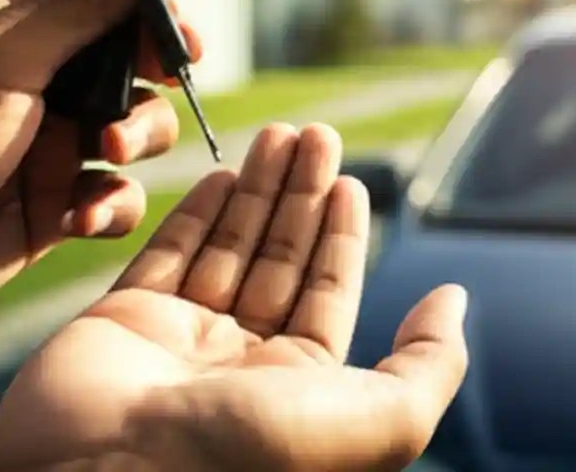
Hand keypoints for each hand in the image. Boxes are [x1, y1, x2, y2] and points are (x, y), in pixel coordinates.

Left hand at [0, 0, 202, 320]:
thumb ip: (74, 6)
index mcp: (13, 20)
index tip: (168, 10)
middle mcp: (40, 74)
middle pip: (132, 46)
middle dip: (158, 63)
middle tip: (169, 74)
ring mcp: (53, 140)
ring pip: (140, 123)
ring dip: (139, 138)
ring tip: (107, 155)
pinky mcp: (59, 203)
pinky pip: (119, 196)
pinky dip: (113, 206)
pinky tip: (81, 216)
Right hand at [0, 124, 469, 471]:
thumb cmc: (257, 456)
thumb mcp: (382, 418)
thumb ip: (429, 360)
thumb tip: (452, 299)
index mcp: (303, 389)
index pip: (328, 293)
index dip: (340, 234)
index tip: (349, 181)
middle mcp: (243, 364)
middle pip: (281, 260)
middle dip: (301, 195)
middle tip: (315, 134)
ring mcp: (181, 342)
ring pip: (228, 249)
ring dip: (257, 191)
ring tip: (279, 134)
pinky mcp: (122, 323)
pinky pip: (166, 257)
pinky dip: (194, 216)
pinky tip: (222, 175)